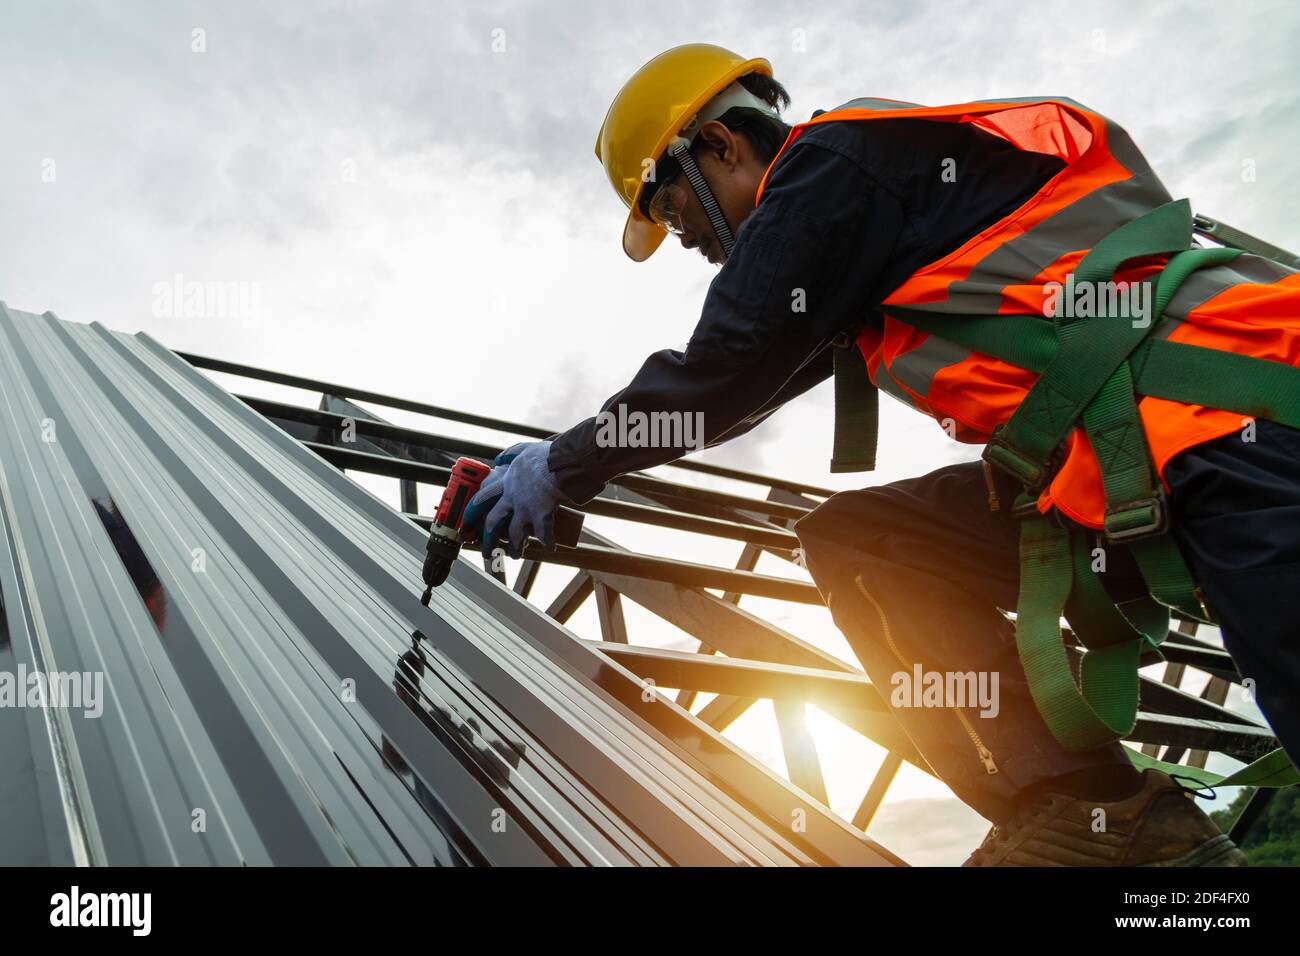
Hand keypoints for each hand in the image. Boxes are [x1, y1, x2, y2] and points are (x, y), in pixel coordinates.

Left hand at [461, 441, 565, 558]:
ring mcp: (525, 510)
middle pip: (493, 522)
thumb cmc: (543, 457)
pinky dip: (547, 543)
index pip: (483, 498)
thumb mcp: (523, 450)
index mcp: (506, 484)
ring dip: (516, 547)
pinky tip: (550, 549)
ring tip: (515, 555)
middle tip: (485, 550)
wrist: (558, 465)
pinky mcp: (540, 517)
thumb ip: (511, 454)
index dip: (472, 510)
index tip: (466, 521)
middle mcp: (512, 499)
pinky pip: (543, 535)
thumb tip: (499, 458)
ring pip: (515, 534)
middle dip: (488, 538)